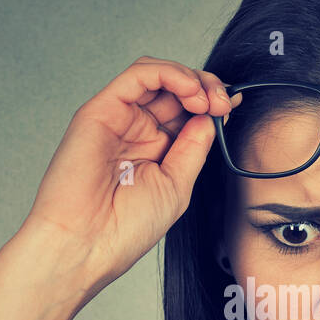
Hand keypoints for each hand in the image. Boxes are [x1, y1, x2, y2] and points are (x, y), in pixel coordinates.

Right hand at [20, 56, 240, 297]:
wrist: (86, 245)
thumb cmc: (125, 228)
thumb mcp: (177, 185)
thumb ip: (194, 147)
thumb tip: (211, 116)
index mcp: (155, 150)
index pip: (187, 111)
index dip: (213, 104)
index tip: (233, 108)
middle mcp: (136, 130)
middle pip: (176, 89)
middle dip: (207, 89)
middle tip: (224, 104)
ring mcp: (119, 118)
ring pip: (158, 76)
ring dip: (191, 78)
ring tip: (207, 99)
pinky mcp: (101, 109)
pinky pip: (138, 75)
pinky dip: (169, 74)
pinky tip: (190, 91)